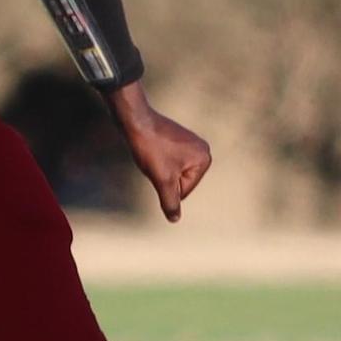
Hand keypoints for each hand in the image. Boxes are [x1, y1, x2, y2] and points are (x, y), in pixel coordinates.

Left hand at [111, 89, 211, 222]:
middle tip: (156, 159)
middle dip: (164, 177)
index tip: (159, 165)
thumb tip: (175, 219)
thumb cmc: (151, 148)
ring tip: (154, 153)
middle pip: (180, 182)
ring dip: (160, 169)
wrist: (135, 120)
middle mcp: (202, 150)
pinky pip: (169, 161)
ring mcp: (191, 143)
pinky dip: (158, 160)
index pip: (184, 191)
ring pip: (172, 172)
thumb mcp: (162, 180)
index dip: (166, 185)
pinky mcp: (178, 139)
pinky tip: (153, 148)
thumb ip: (170, 202)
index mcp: (204, 159)